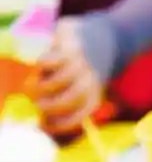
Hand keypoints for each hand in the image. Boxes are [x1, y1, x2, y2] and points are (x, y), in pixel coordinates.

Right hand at [34, 18, 105, 135]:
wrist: (106, 36)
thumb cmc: (87, 68)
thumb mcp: (84, 86)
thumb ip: (66, 102)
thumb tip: (43, 121)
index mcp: (94, 93)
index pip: (78, 115)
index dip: (60, 124)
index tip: (44, 125)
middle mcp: (90, 79)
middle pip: (67, 100)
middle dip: (48, 106)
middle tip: (37, 104)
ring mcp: (80, 61)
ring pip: (56, 81)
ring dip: (41, 87)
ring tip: (35, 84)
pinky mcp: (69, 45)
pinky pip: (49, 60)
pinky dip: (41, 64)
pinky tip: (44, 64)